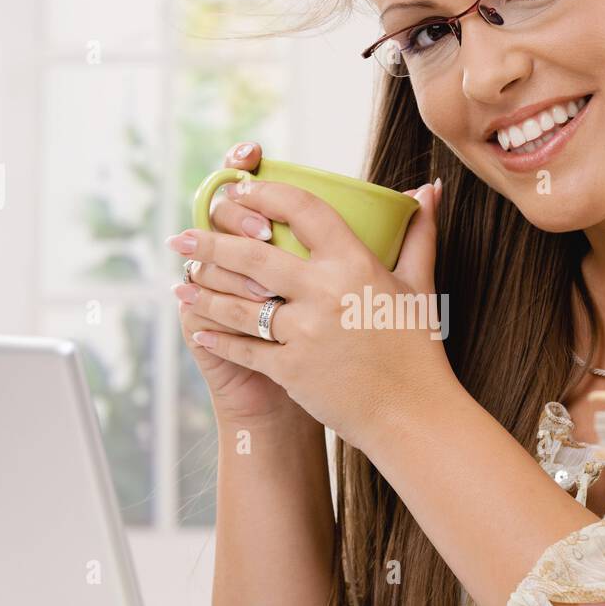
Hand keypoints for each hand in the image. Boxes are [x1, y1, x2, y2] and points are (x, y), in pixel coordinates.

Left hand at [166, 173, 453, 448]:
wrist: (412, 415)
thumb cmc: (418, 350)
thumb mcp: (419, 287)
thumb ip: (418, 234)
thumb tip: (425, 190)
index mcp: (354, 264)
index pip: (302, 210)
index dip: (266, 194)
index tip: (241, 192)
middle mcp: (324, 293)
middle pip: (253, 256)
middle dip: (209, 243)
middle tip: (180, 238)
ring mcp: (304, 332)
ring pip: (239, 304)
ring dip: (202, 292)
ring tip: (179, 283)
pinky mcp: (291, 369)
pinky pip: (244, 347)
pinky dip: (219, 338)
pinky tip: (200, 329)